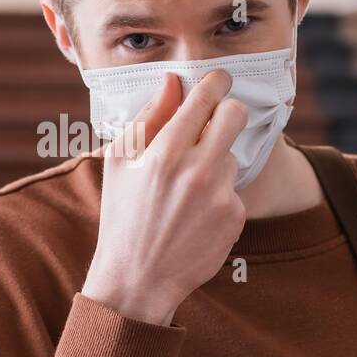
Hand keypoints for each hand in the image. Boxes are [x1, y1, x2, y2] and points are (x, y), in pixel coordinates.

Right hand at [81, 70, 246, 325]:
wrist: (138, 278)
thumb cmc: (123, 216)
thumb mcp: (120, 163)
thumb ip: (149, 117)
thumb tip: (173, 82)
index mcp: (164, 152)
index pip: (204, 98)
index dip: (215, 81)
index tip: (219, 78)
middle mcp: (196, 170)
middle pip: (236, 115)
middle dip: (227, 113)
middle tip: (214, 122)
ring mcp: (220, 195)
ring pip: (231, 155)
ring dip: (216, 163)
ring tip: (188, 189)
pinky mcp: (235, 217)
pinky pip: (234, 190)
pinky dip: (219, 196)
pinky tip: (196, 215)